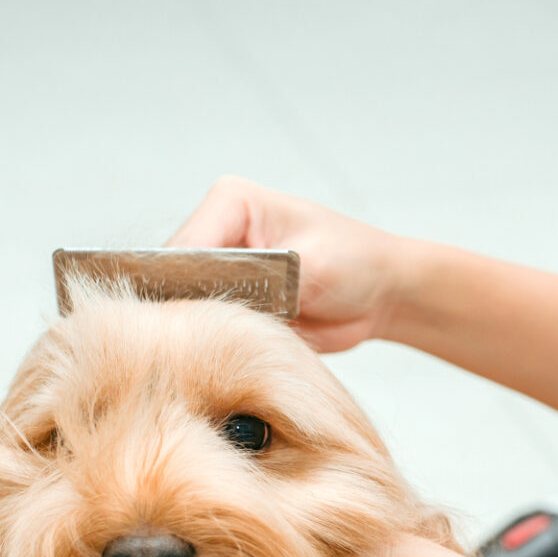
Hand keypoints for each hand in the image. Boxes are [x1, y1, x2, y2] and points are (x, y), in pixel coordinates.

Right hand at [167, 177, 415, 352]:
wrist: (383, 294)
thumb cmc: (357, 262)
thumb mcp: (312, 266)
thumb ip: (262, 281)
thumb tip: (217, 305)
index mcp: (231, 203)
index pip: (182, 249)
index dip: (182, 289)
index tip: (194, 320)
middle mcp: (217, 231)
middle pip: (174, 279)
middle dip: (190, 312)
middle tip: (206, 341)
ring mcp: (220, 269)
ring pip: (185, 306)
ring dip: (203, 330)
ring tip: (222, 346)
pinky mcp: (231, 300)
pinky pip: (206, 326)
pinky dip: (216, 341)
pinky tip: (226, 353)